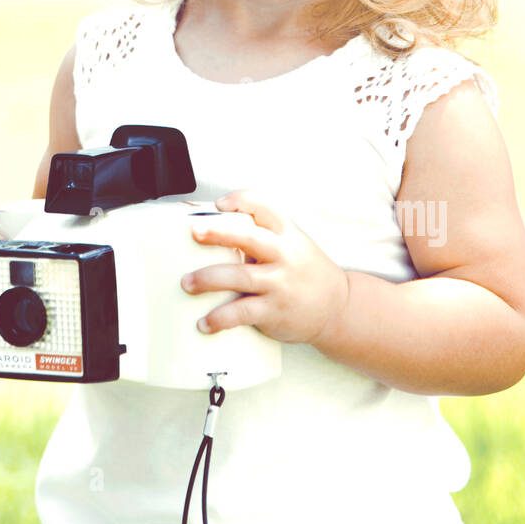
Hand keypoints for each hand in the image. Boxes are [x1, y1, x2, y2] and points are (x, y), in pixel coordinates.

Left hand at [181, 190, 349, 344]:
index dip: (240, 201)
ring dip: (208, 279)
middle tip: (194, 232)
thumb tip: (215, 225)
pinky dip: (219, 318)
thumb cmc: (305, 271)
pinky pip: (242, 313)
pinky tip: (204, 322)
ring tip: (187, 283)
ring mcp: (279, 284)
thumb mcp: (292, 242)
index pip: (265, 207)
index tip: (219, 204)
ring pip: (240, 276)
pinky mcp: (274, 311)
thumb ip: (262, 232)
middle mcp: (284, 255)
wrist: (337, 308)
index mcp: (287, 233)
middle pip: (249, 237)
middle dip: (219, 233)